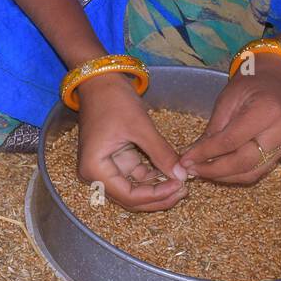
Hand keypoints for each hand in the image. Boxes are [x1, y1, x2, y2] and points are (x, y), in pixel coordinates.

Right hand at [76, 73, 188, 211]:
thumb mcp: (140, 127)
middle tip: (184, 190)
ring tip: (181, 182)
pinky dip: (153, 177)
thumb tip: (182, 176)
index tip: (180, 186)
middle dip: (158, 197)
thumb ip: (161, 153)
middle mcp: (97, 175)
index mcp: (96, 169)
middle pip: (130, 199)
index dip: (155, 196)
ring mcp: (106, 169)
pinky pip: (136, 177)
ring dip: (157, 190)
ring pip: (134, 191)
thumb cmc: (113, 100)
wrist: (100, 81)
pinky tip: (172, 173)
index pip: (129, 196)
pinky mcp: (117, 161)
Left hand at [180, 56, 280, 183]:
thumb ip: (212, 131)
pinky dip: (236, 174)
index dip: (205, 154)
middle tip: (192, 170)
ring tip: (202, 172)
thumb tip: (191, 156)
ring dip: (224, 176)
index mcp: (267, 110)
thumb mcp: (227, 100)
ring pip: (251, 172)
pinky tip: (219, 171)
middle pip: (243, 162)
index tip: (185, 160)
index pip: (231, 141)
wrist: (278, 81)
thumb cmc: (250, 85)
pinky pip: (258, 171)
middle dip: (214, 170)